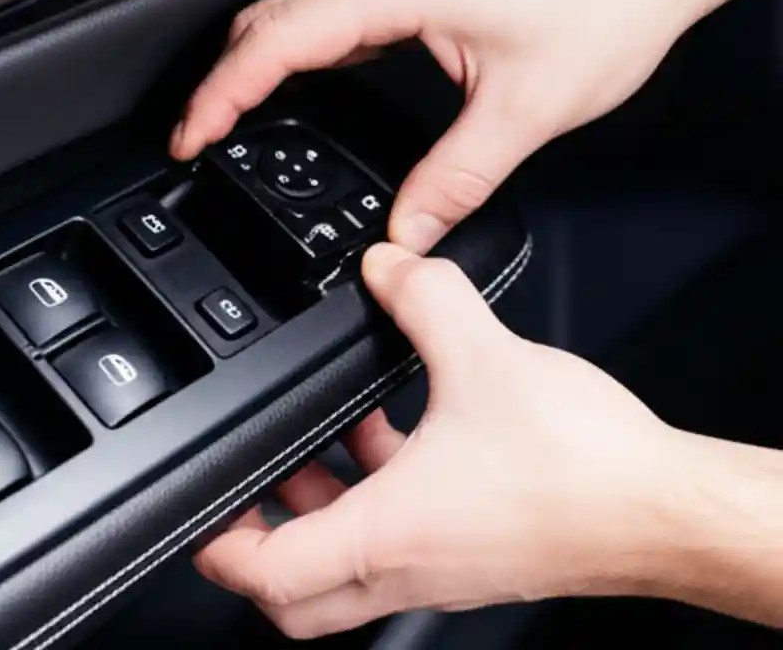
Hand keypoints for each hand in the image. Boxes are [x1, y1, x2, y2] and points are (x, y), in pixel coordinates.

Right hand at [169, 0, 736, 251]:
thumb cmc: (607, 1)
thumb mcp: (525, 111)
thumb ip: (452, 181)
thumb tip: (406, 234)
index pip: (273, 42)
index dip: (221, 95)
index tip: (192, 139)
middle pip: (264, 16)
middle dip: (222, 81)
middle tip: (200, 141)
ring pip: (288, 2)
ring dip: (256, 59)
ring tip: (235, 121)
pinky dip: (297, 42)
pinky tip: (301, 81)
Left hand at [192, 243, 687, 637]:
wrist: (665, 510)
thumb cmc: (585, 468)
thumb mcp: (482, 355)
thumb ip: (423, 297)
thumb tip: (386, 267)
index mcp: (385, 535)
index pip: (264, 574)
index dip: (217, 547)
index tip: (198, 515)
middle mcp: (405, 569)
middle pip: (293, 598)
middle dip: (255, 545)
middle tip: (245, 491)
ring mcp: (439, 572)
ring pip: (343, 571)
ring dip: (317, 513)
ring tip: (317, 447)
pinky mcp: (471, 561)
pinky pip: (395, 544)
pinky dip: (375, 500)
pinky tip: (396, 436)